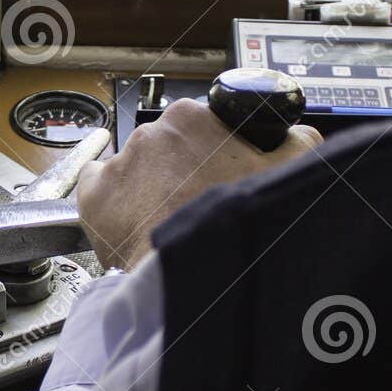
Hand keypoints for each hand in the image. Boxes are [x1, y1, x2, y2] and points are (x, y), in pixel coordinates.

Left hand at [76, 97, 321, 271]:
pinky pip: (102, 187)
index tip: (227, 174)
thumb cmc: (231, 226)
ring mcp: (118, 162)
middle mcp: (151, 131)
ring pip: (140, 169)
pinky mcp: (93, 194)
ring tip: (172, 221)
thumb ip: (298, 143)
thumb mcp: (287, 176)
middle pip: (174, 148)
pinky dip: (116, 201)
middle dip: (188, 170)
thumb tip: (296, 133)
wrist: (186, 274)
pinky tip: (136, 221)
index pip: (210, 125)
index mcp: (194, 117)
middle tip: (203, 204)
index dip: (222, 151)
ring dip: (155, 188)